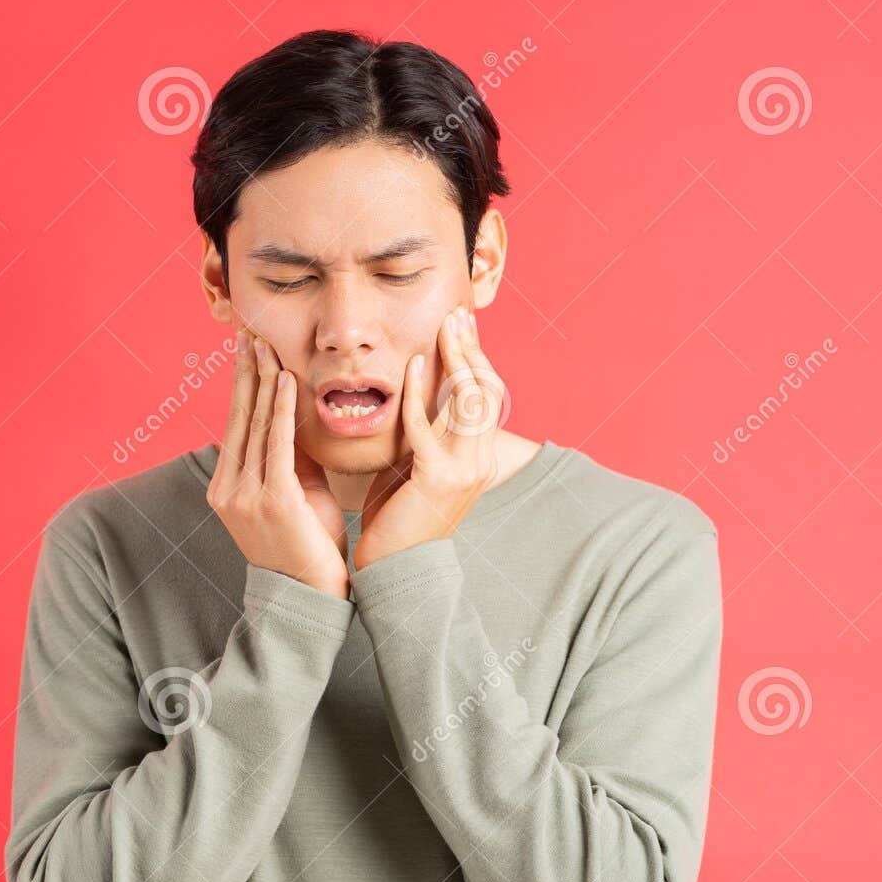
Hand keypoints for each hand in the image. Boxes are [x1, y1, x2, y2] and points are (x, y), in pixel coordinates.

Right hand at [206, 329, 349, 598]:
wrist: (312, 596)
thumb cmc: (309, 545)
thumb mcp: (297, 492)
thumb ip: (291, 456)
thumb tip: (297, 414)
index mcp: (228, 487)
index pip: (235, 424)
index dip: (241, 383)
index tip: (247, 348)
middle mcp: (228, 488)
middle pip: (238, 417)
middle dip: (245, 371)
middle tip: (249, 331)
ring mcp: (246, 495)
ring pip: (255, 425)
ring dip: (261, 380)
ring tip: (265, 344)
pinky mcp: (272, 500)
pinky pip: (277, 444)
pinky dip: (281, 408)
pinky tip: (284, 380)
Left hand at [355, 305, 502, 569]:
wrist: (394, 568)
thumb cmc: (396, 516)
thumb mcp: (415, 464)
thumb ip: (423, 432)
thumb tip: (415, 390)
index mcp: (478, 457)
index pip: (487, 396)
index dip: (476, 358)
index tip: (461, 324)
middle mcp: (479, 462)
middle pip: (487, 391)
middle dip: (471, 349)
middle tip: (457, 314)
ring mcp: (463, 471)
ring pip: (470, 403)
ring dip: (456, 361)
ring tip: (445, 328)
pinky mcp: (436, 479)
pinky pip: (428, 427)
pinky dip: (419, 393)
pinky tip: (411, 365)